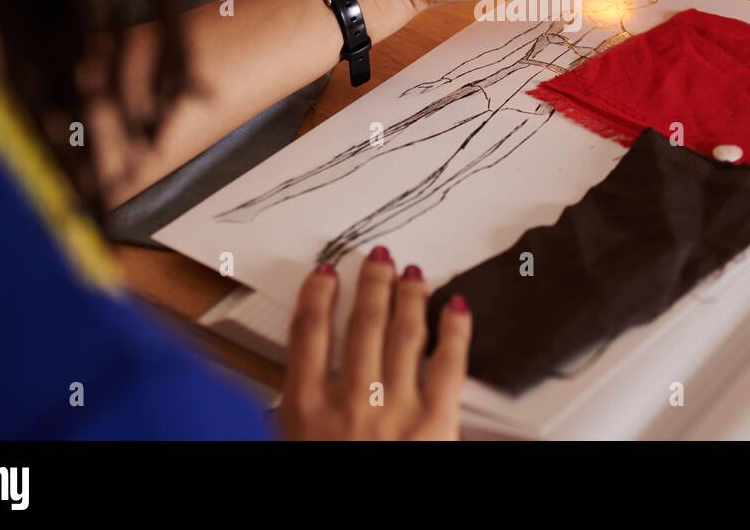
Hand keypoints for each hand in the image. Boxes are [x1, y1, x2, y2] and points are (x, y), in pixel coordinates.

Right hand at [279, 248, 470, 439]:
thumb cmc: (333, 489)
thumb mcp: (295, 445)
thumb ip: (299, 412)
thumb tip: (293, 388)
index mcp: (308, 411)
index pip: (308, 333)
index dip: (317, 295)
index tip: (325, 274)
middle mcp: (352, 401)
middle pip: (363, 324)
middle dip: (373, 284)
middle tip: (379, 260)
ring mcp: (396, 409)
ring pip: (404, 334)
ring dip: (409, 296)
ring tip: (413, 274)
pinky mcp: (437, 422)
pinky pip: (449, 364)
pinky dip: (455, 330)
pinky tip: (456, 307)